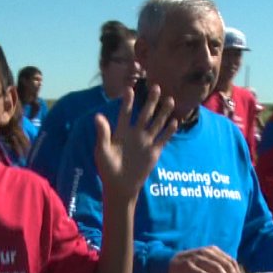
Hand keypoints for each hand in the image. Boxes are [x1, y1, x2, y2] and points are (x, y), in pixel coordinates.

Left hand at [94, 84, 176, 198]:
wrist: (120, 185)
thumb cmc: (108, 168)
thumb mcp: (102, 150)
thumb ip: (102, 133)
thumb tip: (97, 116)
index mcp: (121, 132)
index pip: (126, 113)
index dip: (128, 101)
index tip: (129, 88)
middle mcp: (135, 133)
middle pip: (144, 114)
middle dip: (151, 102)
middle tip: (156, 87)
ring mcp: (145, 142)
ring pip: (156, 123)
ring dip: (163, 112)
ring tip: (170, 100)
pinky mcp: (154, 151)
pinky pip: (163, 138)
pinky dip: (169, 131)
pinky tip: (175, 121)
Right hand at [167, 246, 241, 272]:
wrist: (169, 263)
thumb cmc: (190, 266)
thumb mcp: (206, 263)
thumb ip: (218, 267)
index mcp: (213, 250)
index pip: (230, 261)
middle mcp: (206, 252)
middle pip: (225, 265)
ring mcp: (196, 258)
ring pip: (216, 267)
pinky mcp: (187, 265)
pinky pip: (200, 271)